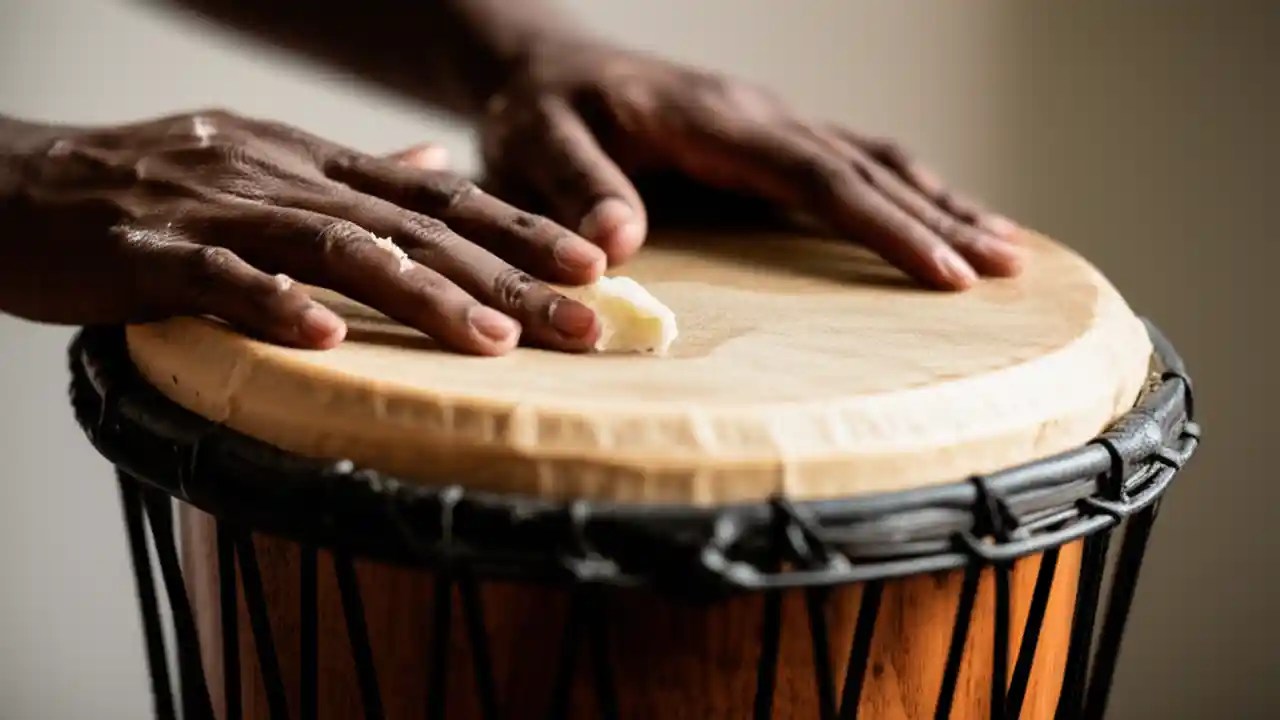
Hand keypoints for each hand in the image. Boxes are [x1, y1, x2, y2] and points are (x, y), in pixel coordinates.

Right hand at [0, 110, 605, 353]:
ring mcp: (218, 211)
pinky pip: (220, 280)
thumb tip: (431, 166)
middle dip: (505, 276)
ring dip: (420, 296)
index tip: (594, 267)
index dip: (520, 230)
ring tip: (491, 341)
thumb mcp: (264, 167)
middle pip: (413, 226)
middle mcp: (282, 177)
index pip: (440, 195)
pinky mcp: (150, 251)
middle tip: (583, 320)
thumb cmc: (149, 188)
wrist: (15, 183)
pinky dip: (276, 307)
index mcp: (314, 163)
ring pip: (337, 250)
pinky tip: (329, 341)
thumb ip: (352, 177)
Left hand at [481, 40, 1021, 289]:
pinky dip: (904, 192)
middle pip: (866, 166)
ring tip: (1008, 250)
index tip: (945, 272)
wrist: (545, 70)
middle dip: (940, 219)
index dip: (884, 224)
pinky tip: (938, 218)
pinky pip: (851, 160)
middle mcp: (757, 116)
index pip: (817, 174)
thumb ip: (577, 187)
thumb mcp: (534, 144)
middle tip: (1008, 270)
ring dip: (940, 203)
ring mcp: (768, 124)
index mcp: (715, 121)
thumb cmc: (539, 112)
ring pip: (873, 158)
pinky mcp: (766, 140)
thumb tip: (619, 246)